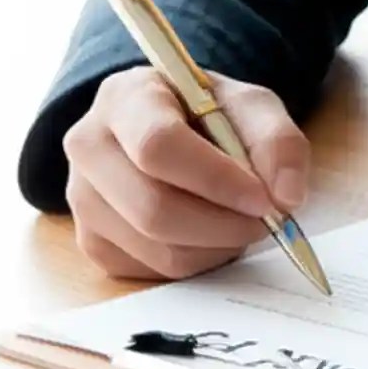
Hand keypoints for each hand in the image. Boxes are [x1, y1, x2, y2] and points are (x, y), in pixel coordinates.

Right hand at [63, 67, 309, 279]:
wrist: (171, 131)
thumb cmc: (210, 116)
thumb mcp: (253, 108)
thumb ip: (279, 142)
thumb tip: (286, 197)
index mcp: (125, 98)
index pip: (158, 147)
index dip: (217, 181)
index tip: (264, 199)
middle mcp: (89, 146)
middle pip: (155, 209)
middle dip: (225, 224)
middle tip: (265, 220)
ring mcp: (81, 198)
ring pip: (157, 248)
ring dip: (217, 246)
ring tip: (238, 221)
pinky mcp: (92, 241)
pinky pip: (153, 270)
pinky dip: (197, 261)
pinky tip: (210, 234)